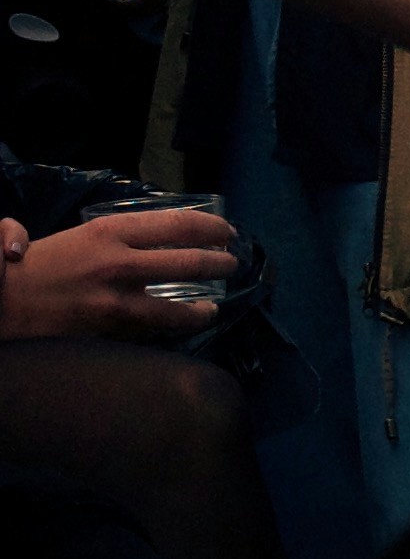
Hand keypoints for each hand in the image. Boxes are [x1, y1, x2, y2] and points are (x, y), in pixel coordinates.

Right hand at [0, 205, 238, 344]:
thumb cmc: (29, 266)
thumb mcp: (72, 233)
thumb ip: (113, 230)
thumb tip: (149, 230)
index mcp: (110, 231)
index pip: (178, 224)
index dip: (210, 228)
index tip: (226, 232)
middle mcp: (119, 264)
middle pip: (188, 263)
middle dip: (218, 263)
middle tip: (231, 264)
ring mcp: (115, 303)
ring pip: (175, 309)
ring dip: (202, 309)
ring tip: (214, 307)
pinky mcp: (107, 334)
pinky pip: (149, 333)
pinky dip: (169, 331)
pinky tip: (180, 330)